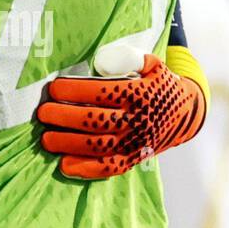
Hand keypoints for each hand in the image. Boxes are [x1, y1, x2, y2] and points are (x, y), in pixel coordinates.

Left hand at [37, 53, 205, 179]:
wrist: (186, 114)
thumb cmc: (160, 85)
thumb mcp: (153, 65)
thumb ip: (131, 58)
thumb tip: (103, 60)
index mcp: (139, 94)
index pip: (102, 93)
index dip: (75, 91)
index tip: (54, 88)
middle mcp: (137, 120)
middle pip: (95, 121)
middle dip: (63, 118)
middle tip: (42, 113)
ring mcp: (134, 142)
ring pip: (97, 146)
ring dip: (67, 144)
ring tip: (46, 138)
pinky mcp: (132, 159)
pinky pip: (108, 168)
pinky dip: (85, 169)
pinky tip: (63, 165)